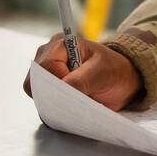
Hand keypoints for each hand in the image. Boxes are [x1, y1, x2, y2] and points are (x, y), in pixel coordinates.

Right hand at [22, 34, 142, 110]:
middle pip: (35, 81)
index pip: (44, 67)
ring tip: (78, 100)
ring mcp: (47, 74)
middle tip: (76, 99)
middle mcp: (48, 56)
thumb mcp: (102, 73)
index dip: (56, 83)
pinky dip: (57, 109)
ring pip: (37, 95)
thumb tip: (62, 91)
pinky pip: (44, 104)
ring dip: (56, 103)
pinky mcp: (50, 90)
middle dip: (53, 95)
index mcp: (61, 45)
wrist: (121, 79)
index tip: (75, 91)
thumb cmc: (113, 70)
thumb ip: (81, 81)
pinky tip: (74, 106)